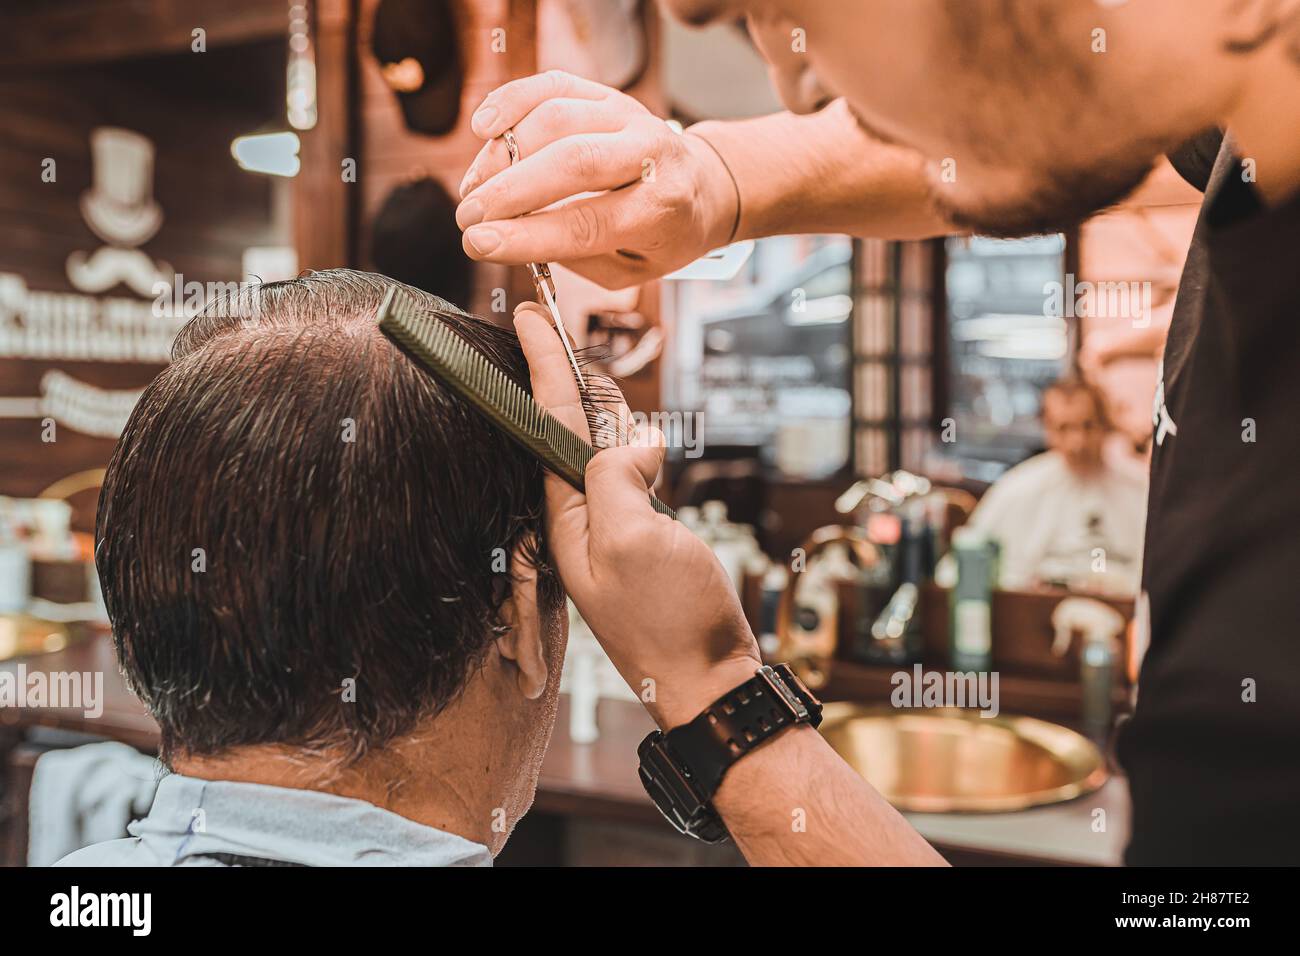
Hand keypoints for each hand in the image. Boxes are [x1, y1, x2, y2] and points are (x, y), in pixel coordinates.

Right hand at [457, 71, 737, 289]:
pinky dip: (511, 102)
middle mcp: (649, 153)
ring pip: (554, 119)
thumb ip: (573, 254)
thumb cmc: (660, 234)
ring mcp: (627, 115)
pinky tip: (483, 128)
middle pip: (570, 161)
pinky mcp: (605, 92)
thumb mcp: (627, 268)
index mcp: (660, 208)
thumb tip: (504, 237)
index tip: (479, 243)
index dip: (526, 234)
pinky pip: (551, 85)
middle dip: (508, 192)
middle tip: (468, 217)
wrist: (702, 185)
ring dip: (501, 155)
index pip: (585, 222)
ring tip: (475, 189)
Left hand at [513, 301, 760, 726]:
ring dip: (593, 408)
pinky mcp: (643, 544)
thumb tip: (630, 443)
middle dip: (557, 377)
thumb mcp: (634, 541)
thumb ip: (617, 481)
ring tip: (580, 365)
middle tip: (546, 326)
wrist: (707, 683)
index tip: (525, 317)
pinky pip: (628, 482)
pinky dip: (629, 448)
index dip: (541, 367)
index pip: (548, 425)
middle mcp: (582, 520)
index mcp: (568, 516)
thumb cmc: (669, 621)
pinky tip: (636, 435)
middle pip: (566, 433)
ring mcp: (612, 533)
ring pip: (599, 454)